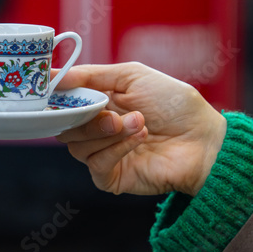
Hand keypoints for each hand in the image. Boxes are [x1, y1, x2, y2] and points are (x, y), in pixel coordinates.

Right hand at [54, 63, 226, 195]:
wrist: (203, 139)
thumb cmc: (175, 105)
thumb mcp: (133, 75)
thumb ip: (92, 74)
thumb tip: (54, 76)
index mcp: (98, 104)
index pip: (63, 102)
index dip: (55, 96)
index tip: (49, 87)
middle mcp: (96, 130)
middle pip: (64, 126)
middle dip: (85, 116)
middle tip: (112, 113)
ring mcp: (102, 154)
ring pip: (76, 145)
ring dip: (107, 132)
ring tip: (139, 123)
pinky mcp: (110, 177)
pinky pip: (95, 164)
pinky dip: (116, 148)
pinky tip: (140, 138)